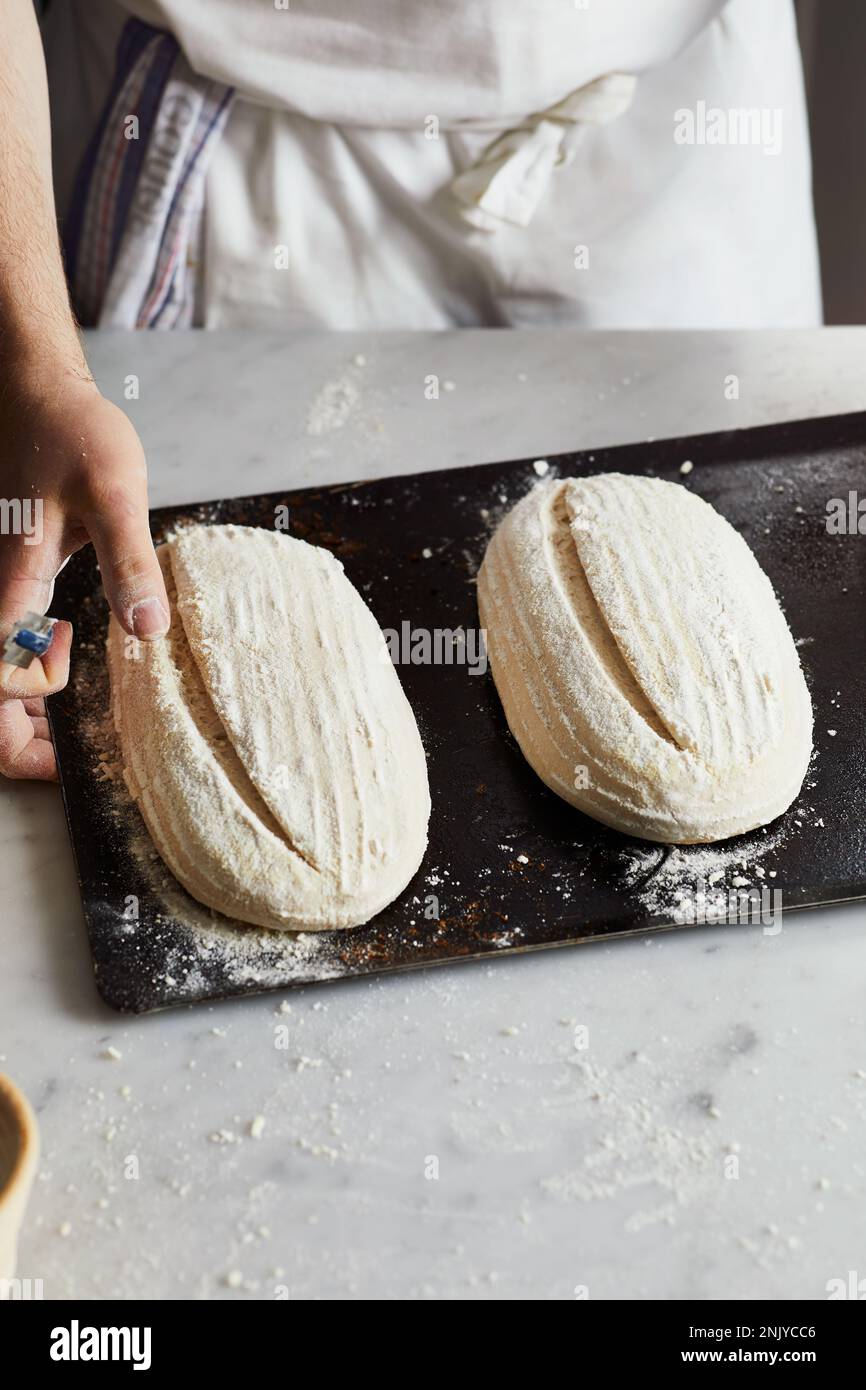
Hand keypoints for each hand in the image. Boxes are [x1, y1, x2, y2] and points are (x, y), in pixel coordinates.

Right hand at [0, 372, 169, 779]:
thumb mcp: (116, 494)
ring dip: (22, 714)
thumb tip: (146, 630)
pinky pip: (7, 645)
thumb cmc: (73, 435)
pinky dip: (30, 675)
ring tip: (72, 736)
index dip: (20, 733)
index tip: (67, 741)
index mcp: (12, 588)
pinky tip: (67, 676)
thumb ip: (129, 563)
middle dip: (17, 743)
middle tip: (68, 763)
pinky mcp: (12, 580)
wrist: (39, 393)